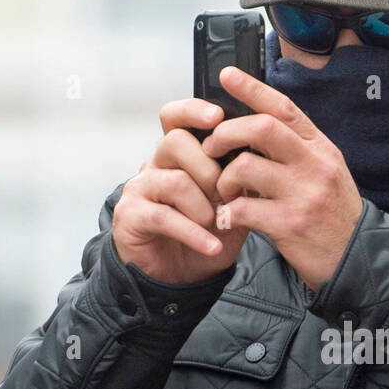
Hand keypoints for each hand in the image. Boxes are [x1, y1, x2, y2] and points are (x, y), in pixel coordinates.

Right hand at [112, 97, 250, 283]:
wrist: (181, 278)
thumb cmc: (206, 235)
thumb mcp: (233, 205)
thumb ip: (241, 179)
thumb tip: (257, 156)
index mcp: (179, 155)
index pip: (176, 117)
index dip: (193, 111)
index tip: (218, 116)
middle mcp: (156, 165)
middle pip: (176, 142)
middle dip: (209, 170)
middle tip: (225, 198)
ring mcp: (140, 188)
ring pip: (174, 180)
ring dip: (203, 207)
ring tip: (216, 224)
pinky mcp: (131, 215)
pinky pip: (164, 216)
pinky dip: (194, 233)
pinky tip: (211, 245)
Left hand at [202, 66, 362, 289]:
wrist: (356, 259)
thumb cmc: (333, 215)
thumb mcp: (326, 173)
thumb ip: (297, 150)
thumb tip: (256, 126)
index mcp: (321, 148)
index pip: (284, 108)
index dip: (252, 88)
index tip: (226, 75)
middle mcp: (314, 166)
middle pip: (261, 128)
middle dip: (225, 133)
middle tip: (210, 148)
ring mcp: (303, 195)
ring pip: (245, 167)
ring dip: (223, 179)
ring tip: (224, 193)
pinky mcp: (289, 225)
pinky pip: (243, 209)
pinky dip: (227, 213)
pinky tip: (228, 219)